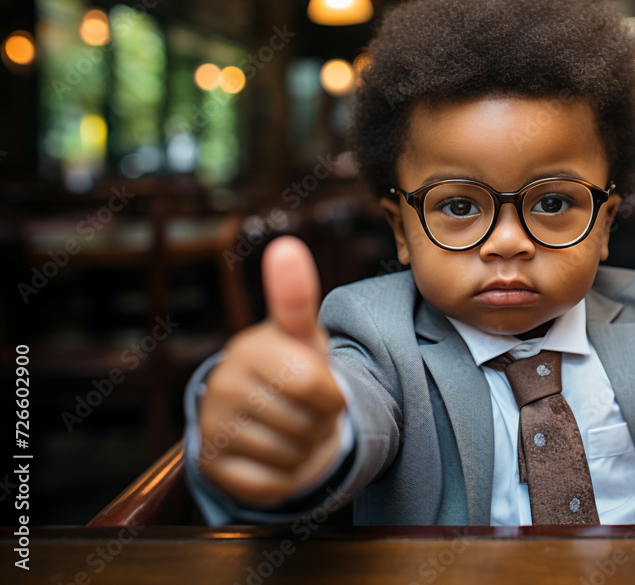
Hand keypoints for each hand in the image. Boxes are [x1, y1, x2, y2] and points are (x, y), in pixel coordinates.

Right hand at [198, 236, 345, 507]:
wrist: (267, 419)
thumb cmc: (292, 371)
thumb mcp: (303, 338)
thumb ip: (296, 298)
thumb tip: (286, 246)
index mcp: (250, 348)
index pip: (310, 383)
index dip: (330, 394)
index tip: (320, 386)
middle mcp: (222, 383)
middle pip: (305, 422)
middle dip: (319, 422)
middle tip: (304, 410)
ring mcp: (211, 425)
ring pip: (290, 455)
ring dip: (303, 449)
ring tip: (289, 429)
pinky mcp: (210, 465)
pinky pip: (271, 483)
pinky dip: (284, 476)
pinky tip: (272, 455)